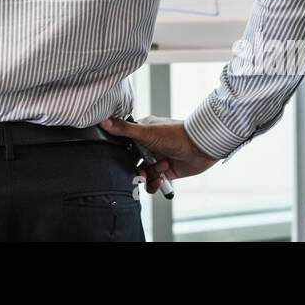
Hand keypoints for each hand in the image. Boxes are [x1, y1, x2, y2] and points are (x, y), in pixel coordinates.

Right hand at [100, 115, 218, 193]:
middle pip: (133, 162)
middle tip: (140, 173)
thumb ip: (124, 129)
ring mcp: (158, 158)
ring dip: (148, 177)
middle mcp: (149, 145)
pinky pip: (155, 182)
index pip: (125, 143)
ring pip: (143, 174)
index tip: (121, 160)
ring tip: (157, 174)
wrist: (200, 147)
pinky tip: (162, 180)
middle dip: (135, 170)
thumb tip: (103, 121)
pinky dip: (156, 184)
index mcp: (143, 132)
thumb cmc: (174, 135)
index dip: (122, 154)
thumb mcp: (146, 131)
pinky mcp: (167, 171)